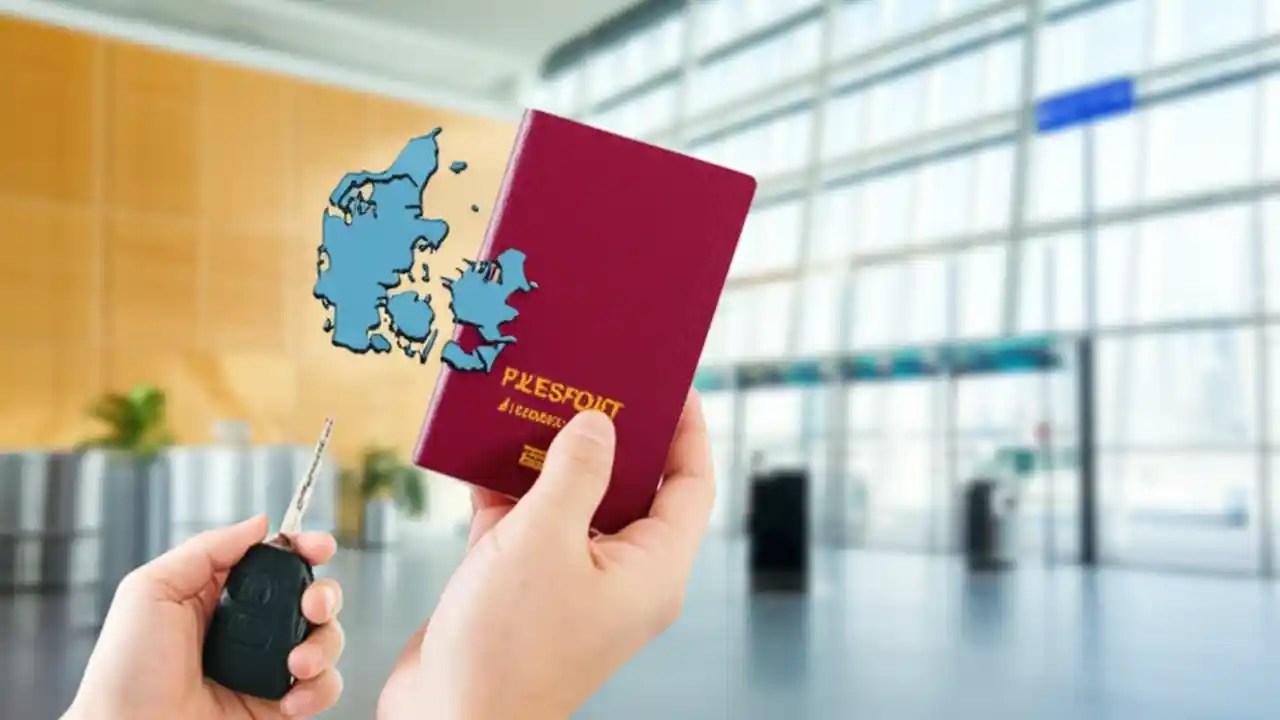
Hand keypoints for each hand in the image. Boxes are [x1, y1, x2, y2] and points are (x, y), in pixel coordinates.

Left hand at [65, 516, 344, 718]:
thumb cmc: (124, 673)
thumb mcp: (150, 590)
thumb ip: (207, 549)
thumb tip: (259, 523)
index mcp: (222, 595)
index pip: (276, 562)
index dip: (304, 549)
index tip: (319, 547)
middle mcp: (251, 629)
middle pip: (312, 596)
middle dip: (325, 594)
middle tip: (312, 606)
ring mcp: (267, 667)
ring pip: (326, 639)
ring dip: (324, 645)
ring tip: (297, 664)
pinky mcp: (278, 706)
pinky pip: (323, 688)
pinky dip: (319, 689)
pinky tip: (292, 698)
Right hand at [378, 391, 714, 719]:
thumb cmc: (505, 650)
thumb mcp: (544, 541)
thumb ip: (576, 473)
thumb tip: (598, 426)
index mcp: (652, 570)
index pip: (691, 485)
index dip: (687, 430)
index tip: (670, 384)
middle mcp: (621, 575)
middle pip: (633, 487)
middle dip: (610, 434)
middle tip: (592, 382)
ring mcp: (573, 582)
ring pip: (576, 502)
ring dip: (552, 458)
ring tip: (536, 403)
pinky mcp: (527, 588)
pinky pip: (529, 525)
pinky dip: (508, 491)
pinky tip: (483, 453)